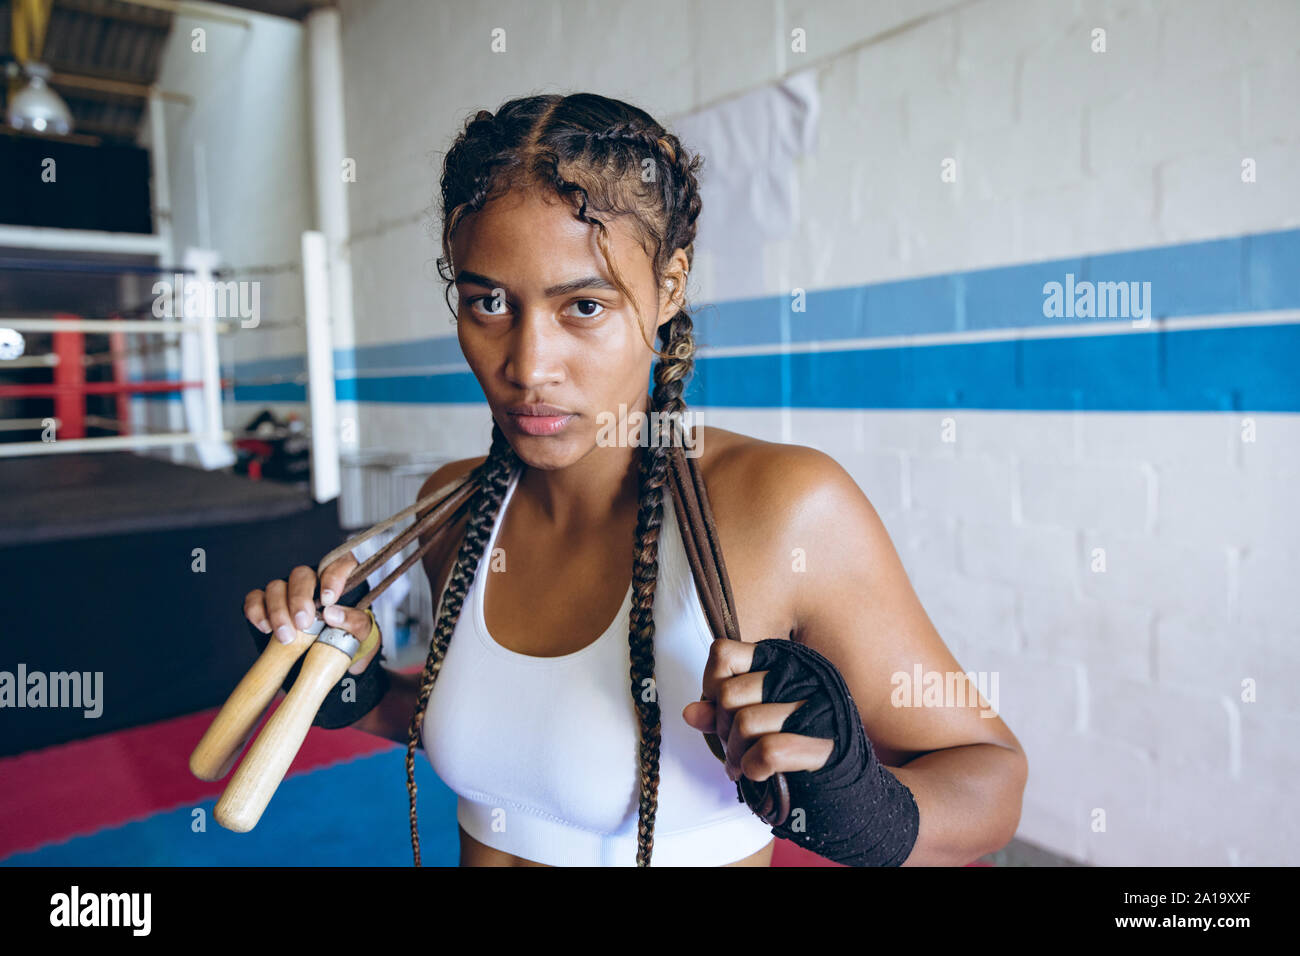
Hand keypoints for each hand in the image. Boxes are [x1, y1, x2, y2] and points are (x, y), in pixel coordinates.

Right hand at [242, 552, 378, 674]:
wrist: (328, 665)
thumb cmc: (349, 642)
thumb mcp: (363, 634)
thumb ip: (355, 622)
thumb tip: (332, 614)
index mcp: (341, 581)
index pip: (339, 563)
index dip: (332, 576)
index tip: (328, 599)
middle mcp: (312, 581)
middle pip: (301, 575)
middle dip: (300, 598)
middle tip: (304, 623)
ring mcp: (286, 592)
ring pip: (276, 586)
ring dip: (278, 610)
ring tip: (287, 637)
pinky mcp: (265, 606)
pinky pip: (254, 600)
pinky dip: (257, 612)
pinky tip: (266, 629)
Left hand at [682, 636, 834, 784]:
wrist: (848, 786)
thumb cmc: (796, 744)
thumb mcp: (756, 719)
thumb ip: (722, 711)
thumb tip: (690, 712)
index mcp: (784, 662)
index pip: (724, 654)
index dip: (711, 686)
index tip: (721, 712)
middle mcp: (803, 677)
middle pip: (729, 695)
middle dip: (721, 731)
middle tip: (732, 750)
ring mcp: (819, 708)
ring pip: (745, 724)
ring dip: (735, 755)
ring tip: (740, 766)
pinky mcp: (828, 744)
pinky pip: (768, 751)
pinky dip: (754, 769)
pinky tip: (760, 774)